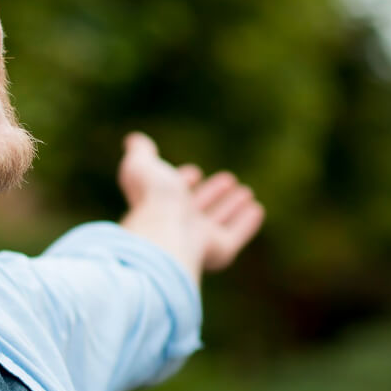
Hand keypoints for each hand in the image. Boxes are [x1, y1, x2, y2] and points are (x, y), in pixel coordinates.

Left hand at [117, 132, 264, 278]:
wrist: (164, 230)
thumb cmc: (151, 198)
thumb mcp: (142, 166)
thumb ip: (140, 154)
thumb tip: (133, 140)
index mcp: (155, 204)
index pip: (171, 192)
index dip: (182, 180)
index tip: (194, 172)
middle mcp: (175, 224)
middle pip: (196, 208)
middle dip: (211, 193)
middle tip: (227, 179)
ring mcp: (196, 239)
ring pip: (217, 221)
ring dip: (231, 207)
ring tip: (246, 191)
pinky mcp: (217, 251)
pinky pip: (235, 235)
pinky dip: (246, 223)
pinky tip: (257, 209)